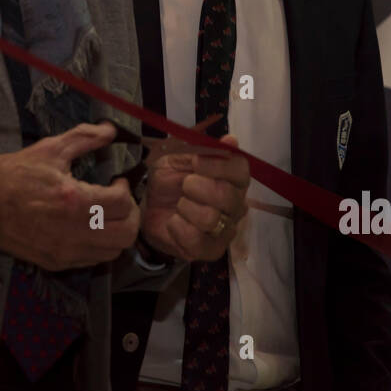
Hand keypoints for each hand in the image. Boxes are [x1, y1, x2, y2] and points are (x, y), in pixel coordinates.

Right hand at [0, 122, 139, 271]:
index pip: (123, 203)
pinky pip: (92, 260)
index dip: (126, 189)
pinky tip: (90, 228)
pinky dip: (100, 246)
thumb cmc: (15, 176)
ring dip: (118, 232)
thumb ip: (84, 137)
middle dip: (131, 215)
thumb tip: (110, 130)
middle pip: (126, 234)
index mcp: (74, 200)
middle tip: (121, 201)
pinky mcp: (57, 262)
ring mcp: (65, 250)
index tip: (117, 181)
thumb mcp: (50, 149)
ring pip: (113, 252)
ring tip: (108, 215)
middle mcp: (73, 231)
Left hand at [141, 133, 249, 261]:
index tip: (195, 162)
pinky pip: (195, 240)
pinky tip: (174, 222)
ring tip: (179, 205)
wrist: (149, 209)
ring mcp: (227, 230)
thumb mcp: (178, 157)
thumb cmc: (169, 180)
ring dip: (185, 207)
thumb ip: (203, 149)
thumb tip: (232, 140)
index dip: (217, 165)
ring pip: (210, 219)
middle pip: (228, 196)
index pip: (241, 170)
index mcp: (233, 179)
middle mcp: (237, 204)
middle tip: (185, 185)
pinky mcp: (212, 250)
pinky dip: (177, 227)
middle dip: (197, 187)